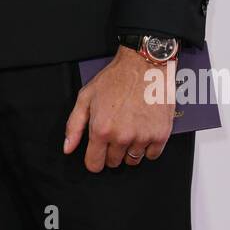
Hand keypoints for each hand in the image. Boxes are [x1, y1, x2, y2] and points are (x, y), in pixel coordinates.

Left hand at [63, 46, 176, 171]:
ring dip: (130, 150)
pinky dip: (148, 147)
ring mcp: (143, 137)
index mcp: (101, 129)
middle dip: (111, 152)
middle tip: (115, 132)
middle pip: (114, 163)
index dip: (94, 160)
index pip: (95, 165)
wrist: (144, 65)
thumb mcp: (86, 97)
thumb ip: (74, 125)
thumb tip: (68, 148)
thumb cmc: (115, 79)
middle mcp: (122, 136)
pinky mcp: (161, 134)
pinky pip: (152, 155)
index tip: (98, 152)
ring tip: (130, 129)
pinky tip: (144, 131)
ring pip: (133, 160)